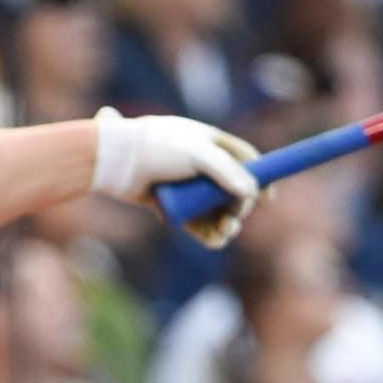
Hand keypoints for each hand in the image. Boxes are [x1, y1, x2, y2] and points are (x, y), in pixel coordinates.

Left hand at [91, 107, 265, 248]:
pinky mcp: (172, 206)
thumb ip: (227, 172)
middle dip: (239, 208)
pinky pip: (197, 223)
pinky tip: (215, 240)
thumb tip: (253, 192)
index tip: (269, 198)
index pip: (244, 158)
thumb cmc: (155, 150)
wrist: (113, 161)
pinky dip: (208, 233)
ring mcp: (186, 186)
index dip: (260, 176)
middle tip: (234, 220)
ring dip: (226, 223)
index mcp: (208, 142)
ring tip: (224, 232)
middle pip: (232, 190)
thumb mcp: (197, 155)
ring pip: (216, 210)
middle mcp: (200, 164)